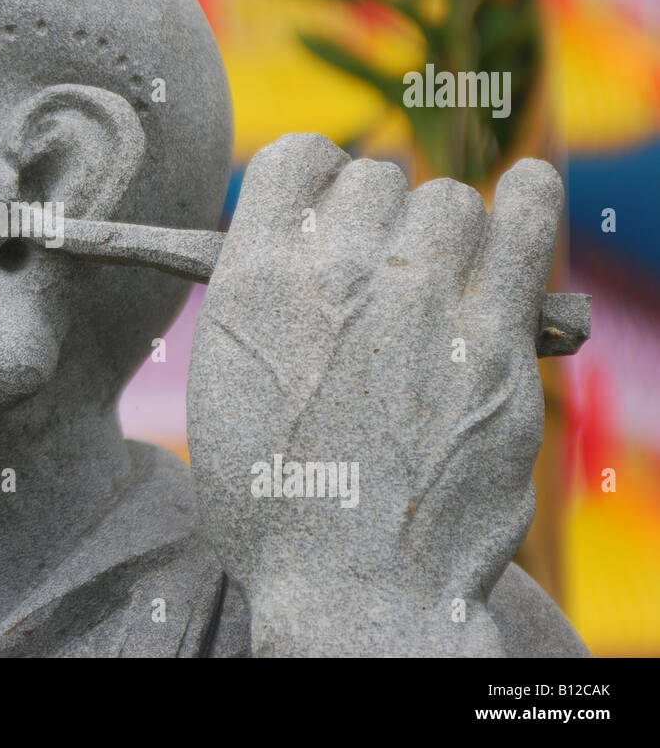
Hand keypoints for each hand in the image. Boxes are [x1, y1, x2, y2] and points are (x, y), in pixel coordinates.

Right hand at [187, 134, 562, 648]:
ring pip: (446, 201)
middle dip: (373, 215)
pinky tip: (525, 197)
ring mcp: (423, 302)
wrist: (353, 591)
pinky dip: (529, 201)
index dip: (311, 177)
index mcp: (256, 284)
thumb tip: (295, 258)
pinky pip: (525, 227)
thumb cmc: (275, 506)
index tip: (322, 205)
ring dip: (438, 230)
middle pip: (373, 180)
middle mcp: (340, 275)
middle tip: (376, 268)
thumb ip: (256, 309)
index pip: (295, 159)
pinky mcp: (496, 342)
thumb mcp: (221, 392)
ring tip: (435, 276)